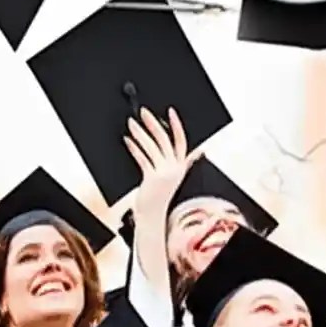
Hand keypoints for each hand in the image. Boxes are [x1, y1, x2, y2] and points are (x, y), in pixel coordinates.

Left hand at [123, 107, 201, 223]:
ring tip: (131, 123)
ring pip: (153, 147)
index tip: (170, 112)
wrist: (152, 214)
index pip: (182, 142)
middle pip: (165, 141)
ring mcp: (164, 174)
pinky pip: (143, 159)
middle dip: (154, 124)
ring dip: (141, 133)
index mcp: (181, 166)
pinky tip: (127, 140)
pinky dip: (134, 148)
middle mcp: (175, 169)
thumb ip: (184, 163)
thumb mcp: (175, 177)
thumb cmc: (159, 195)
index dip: (177, 126)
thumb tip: (198, 151)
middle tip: (143, 112)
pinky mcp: (152, 178)